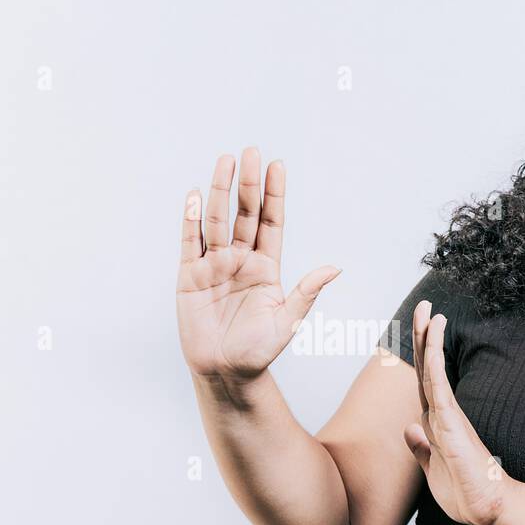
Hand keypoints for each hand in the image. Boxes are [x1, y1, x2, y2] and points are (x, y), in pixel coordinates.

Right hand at [176, 148, 341, 381]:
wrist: (225, 373)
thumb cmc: (258, 351)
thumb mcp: (287, 323)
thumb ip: (306, 293)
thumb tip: (334, 269)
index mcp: (266, 267)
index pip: (271, 223)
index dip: (274, 195)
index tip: (277, 166)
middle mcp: (240, 260)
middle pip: (244, 214)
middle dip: (248, 184)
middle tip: (250, 152)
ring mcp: (214, 266)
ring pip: (216, 221)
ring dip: (219, 191)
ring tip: (224, 162)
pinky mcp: (190, 276)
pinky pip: (190, 242)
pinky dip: (190, 220)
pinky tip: (193, 195)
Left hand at [404, 299, 516, 524]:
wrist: (490, 510)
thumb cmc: (467, 494)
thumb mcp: (433, 470)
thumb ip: (421, 449)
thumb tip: (409, 428)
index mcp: (437, 423)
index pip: (424, 381)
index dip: (420, 355)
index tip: (419, 330)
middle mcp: (443, 414)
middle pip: (428, 368)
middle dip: (424, 335)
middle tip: (424, 305)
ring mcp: (448, 416)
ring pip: (433, 370)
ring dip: (429, 339)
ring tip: (429, 310)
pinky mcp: (451, 424)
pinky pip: (439, 387)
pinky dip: (433, 364)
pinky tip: (431, 343)